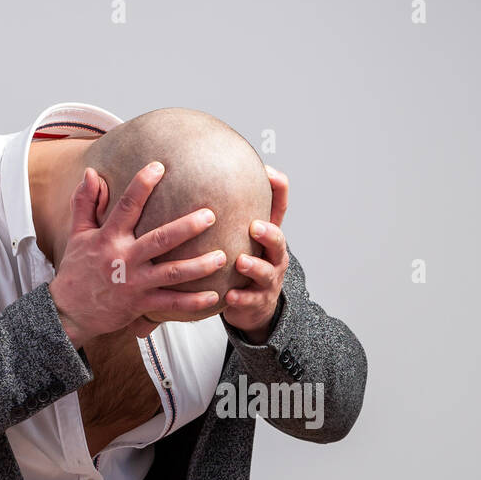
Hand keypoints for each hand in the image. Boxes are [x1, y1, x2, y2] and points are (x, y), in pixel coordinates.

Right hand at [49, 161, 227, 346]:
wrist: (69, 311)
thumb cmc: (77, 270)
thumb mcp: (77, 234)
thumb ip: (84, 202)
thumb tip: (91, 172)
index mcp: (108, 237)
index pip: (127, 206)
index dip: (142, 184)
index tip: (159, 167)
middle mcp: (124, 258)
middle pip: (160, 239)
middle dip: (187, 227)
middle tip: (211, 215)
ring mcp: (134, 283)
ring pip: (172, 273)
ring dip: (199, 266)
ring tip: (222, 256)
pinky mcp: (140, 304)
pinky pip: (171, 303)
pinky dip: (193, 302)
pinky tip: (215, 296)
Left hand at [222, 165, 289, 344]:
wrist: (253, 308)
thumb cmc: (241, 266)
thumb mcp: (240, 238)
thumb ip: (227, 212)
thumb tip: (201, 173)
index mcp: (269, 237)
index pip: (280, 207)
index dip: (278, 189)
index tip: (268, 172)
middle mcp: (274, 256)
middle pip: (279, 241)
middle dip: (269, 233)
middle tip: (254, 227)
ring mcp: (268, 280)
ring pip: (266, 273)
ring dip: (254, 267)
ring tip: (241, 262)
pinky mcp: (258, 302)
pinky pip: (251, 301)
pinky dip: (241, 298)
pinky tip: (229, 295)